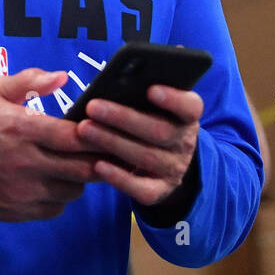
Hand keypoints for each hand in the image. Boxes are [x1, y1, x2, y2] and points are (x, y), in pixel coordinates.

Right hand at [0, 68, 105, 221]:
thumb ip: (30, 81)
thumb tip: (62, 77)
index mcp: (23, 129)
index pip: (75, 136)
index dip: (95, 134)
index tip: (101, 129)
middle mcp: (28, 163)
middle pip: (83, 168)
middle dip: (98, 159)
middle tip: (102, 150)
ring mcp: (24, 191)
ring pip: (74, 190)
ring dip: (80, 178)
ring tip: (73, 165)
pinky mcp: (20, 211)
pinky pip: (56, 208)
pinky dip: (61, 196)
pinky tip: (53, 182)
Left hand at [74, 85, 202, 205]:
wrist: (165, 161)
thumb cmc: (150, 121)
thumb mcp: (155, 107)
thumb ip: (141, 95)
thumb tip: (114, 83)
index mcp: (188, 117)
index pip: (190, 107)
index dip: (173, 98)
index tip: (151, 89)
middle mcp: (185, 143)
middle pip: (160, 131)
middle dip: (123, 118)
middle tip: (92, 107)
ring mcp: (174, 169)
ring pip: (147, 157)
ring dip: (112, 142)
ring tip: (84, 129)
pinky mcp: (159, 191)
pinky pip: (141, 189)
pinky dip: (119, 177)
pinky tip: (98, 165)